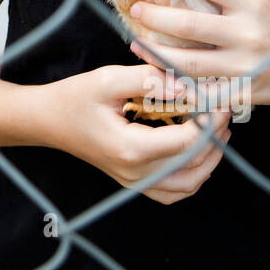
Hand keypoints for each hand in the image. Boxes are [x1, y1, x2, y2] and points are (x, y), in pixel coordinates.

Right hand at [44, 65, 232, 205]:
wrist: (46, 120)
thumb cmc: (74, 98)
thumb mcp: (108, 79)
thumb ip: (149, 79)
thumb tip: (186, 86)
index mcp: (131, 148)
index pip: (187, 141)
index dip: (210, 119)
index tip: (218, 98)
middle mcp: (135, 172)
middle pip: (194, 165)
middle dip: (215, 137)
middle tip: (222, 110)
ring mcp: (134, 182)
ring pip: (189, 184)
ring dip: (209, 158)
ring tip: (215, 130)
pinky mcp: (133, 181)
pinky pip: (173, 190)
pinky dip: (192, 175)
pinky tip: (195, 150)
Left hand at [128, 0, 269, 117]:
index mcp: (255, 1)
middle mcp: (249, 33)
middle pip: (188, 25)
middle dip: (154, 16)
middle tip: (135, 8)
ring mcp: (245, 67)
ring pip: (188, 63)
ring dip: (156, 52)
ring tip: (137, 42)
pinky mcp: (243, 93)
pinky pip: (202, 91)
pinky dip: (178, 84)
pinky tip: (160, 74)